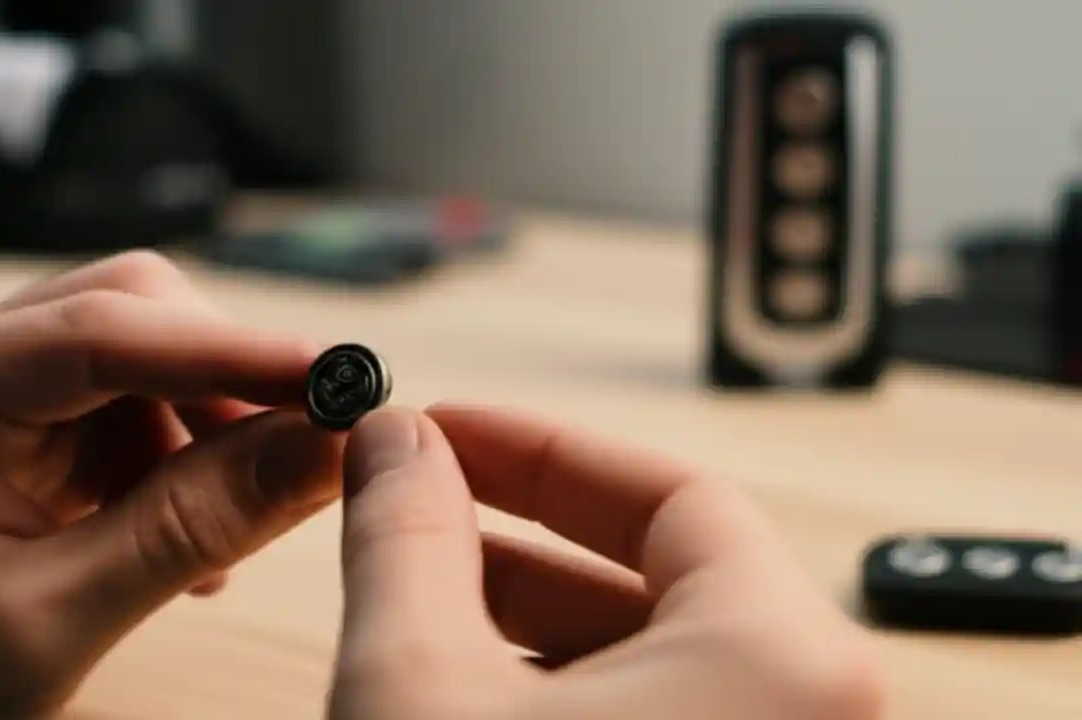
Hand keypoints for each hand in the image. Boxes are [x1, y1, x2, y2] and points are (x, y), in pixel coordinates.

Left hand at [0, 252, 341, 718]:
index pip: (97, 333)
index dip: (231, 350)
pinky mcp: (15, 434)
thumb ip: (193, 527)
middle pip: (128, 317)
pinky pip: (130, 413)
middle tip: (307, 450)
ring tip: (223, 536)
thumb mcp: (51, 620)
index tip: (335, 377)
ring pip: (143, 361)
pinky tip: (189, 541)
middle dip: (225, 382)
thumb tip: (324, 447)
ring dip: (207, 433)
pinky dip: (181, 466)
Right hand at [330, 406, 883, 719]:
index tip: (450, 431)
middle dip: (519, 531)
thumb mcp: (417, 679)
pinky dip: (555, 690)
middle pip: (657, 572)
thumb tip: (392, 444)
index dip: (537, 449)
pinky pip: (650, 716)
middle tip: (419, 500)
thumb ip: (405, 536)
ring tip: (416, 591)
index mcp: (781, 663)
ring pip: (648, 657)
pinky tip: (462, 685)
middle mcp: (806, 714)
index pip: (666, 493)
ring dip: (523, 614)